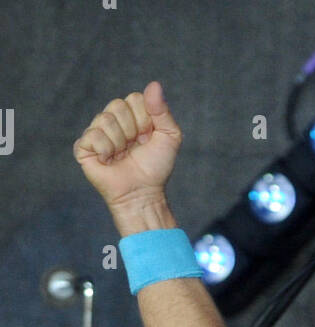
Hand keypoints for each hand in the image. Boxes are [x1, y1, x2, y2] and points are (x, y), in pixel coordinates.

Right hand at [73, 81, 181, 230]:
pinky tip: (109, 161)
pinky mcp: (84, 146)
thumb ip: (163, 111)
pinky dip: (105, 150)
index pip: (134, 98)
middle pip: (118, 105)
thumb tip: (154, 84)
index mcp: (132, 115)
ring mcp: (97, 132)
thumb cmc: (156, 167)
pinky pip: (93, 135)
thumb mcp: (169, 137)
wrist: (143, 193)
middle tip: (135, 147)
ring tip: (122, 156)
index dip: (145, 119)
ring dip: (120, 142)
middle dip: (132, 130)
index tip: (149, 137)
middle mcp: (113, 120)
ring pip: (105, 119)